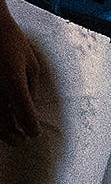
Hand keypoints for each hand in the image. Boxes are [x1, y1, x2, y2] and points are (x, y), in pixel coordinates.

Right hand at [0, 3, 41, 144]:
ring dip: (1, 132)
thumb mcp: (31, 63)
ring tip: (10, 137)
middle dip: (14, 135)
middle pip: (4, 123)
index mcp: (14, 80)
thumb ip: (32, 88)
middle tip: (21, 140)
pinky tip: (0, 123)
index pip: (25, 113)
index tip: (34, 134)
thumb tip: (32, 109)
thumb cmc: (12, 43)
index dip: (31, 127)